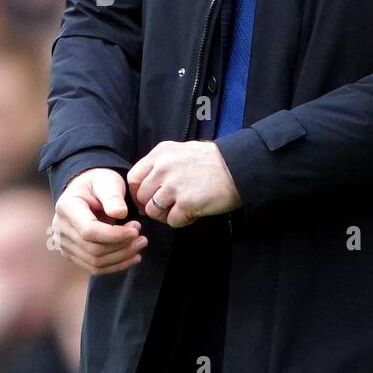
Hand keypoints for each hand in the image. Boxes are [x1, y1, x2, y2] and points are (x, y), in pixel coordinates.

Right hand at [48, 168, 146, 275]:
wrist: (87, 191)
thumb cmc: (99, 183)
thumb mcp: (107, 182)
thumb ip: (113, 196)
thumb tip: (120, 213)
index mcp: (66, 207)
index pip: (89, 231)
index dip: (115, 235)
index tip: (136, 229)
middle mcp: (60, 228)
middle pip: (93, 249)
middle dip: (122, 246)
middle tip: (142, 237)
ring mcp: (64, 244)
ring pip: (95, 262)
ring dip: (122, 257)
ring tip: (140, 244)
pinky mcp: (72, 253)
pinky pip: (94, 267)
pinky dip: (116, 265)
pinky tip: (132, 257)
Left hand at [127, 141, 241, 227]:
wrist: (239, 168)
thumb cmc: (214, 161)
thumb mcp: (183, 151)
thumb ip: (162, 164)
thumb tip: (148, 184)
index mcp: (160, 153)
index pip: (133, 178)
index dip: (138, 192)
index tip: (148, 198)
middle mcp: (163, 168)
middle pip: (142, 196)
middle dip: (153, 205)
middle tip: (169, 207)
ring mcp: (174, 186)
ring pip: (153, 211)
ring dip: (166, 215)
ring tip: (182, 211)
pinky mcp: (186, 204)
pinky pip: (172, 221)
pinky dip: (182, 221)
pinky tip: (193, 214)